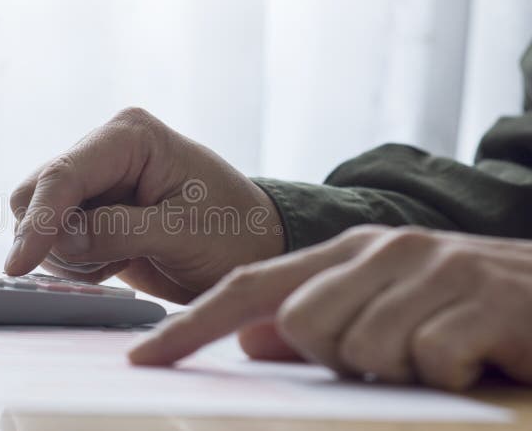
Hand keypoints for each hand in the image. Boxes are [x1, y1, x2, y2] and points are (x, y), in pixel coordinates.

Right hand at [5, 107, 284, 302]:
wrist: (252, 250)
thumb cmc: (233, 231)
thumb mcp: (183, 232)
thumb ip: (119, 231)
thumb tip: (61, 238)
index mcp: (129, 137)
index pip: (63, 174)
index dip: (38, 220)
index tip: (19, 264)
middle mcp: (104, 153)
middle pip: (36, 194)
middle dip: (54, 238)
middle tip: (102, 264)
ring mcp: (96, 185)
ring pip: (41, 222)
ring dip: (71, 255)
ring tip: (124, 259)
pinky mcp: (93, 215)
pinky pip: (58, 244)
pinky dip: (78, 264)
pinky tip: (119, 262)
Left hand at [129, 225, 531, 389]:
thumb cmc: (462, 308)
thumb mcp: (384, 308)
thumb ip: (315, 322)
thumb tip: (248, 340)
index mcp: (348, 251)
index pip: (249, 285)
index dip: (193, 324)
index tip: (144, 357)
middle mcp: (381, 250)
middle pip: (302, 323)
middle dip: (339, 355)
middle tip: (392, 353)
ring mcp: (431, 269)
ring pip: (361, 347)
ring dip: (397, 367)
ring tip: (437, 352)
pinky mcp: (478, 300)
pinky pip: (425, 360)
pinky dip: (444, 373)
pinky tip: (471, 357)